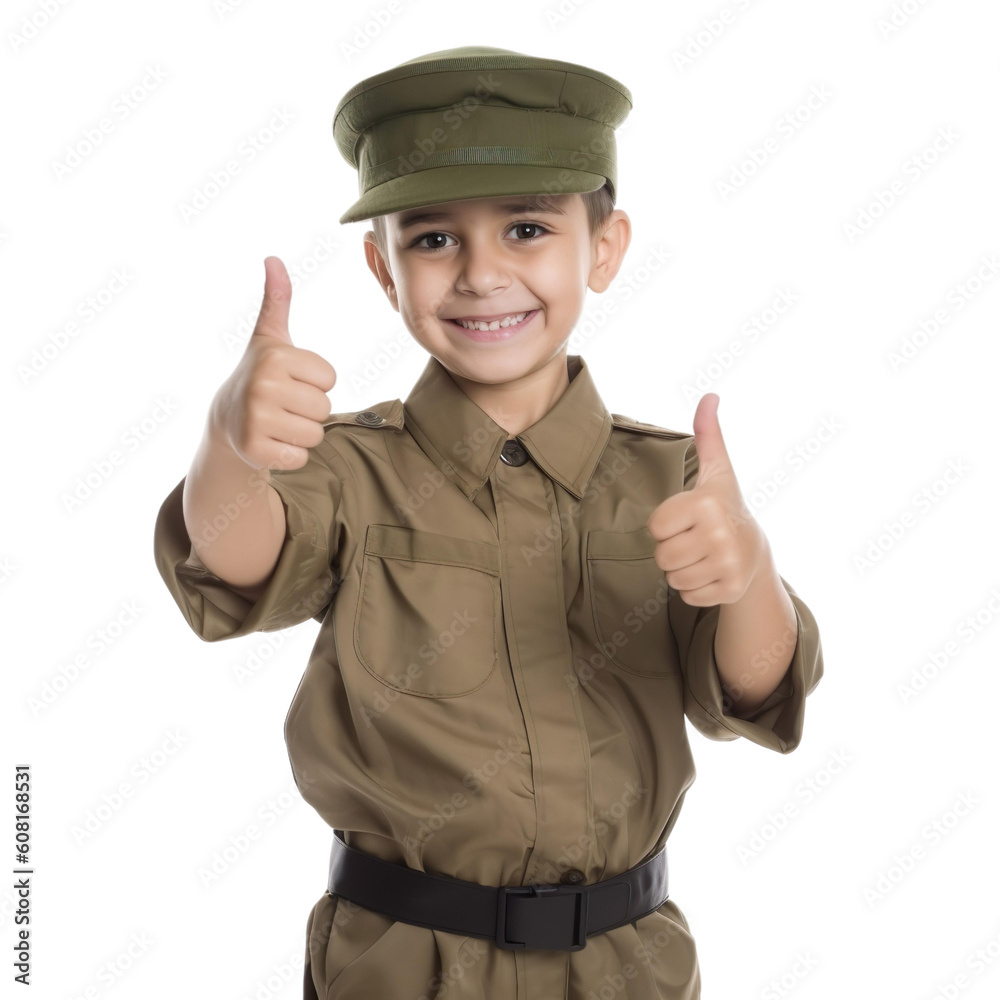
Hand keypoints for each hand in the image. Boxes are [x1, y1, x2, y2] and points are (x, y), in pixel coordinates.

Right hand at [209, 256, 336, 470]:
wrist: (226, 419)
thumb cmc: (260, 374)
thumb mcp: (269, 336)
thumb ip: (277, 299)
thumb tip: (273, 259)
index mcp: (276, 357)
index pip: (330, 378)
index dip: (315, 382)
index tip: (291, 380)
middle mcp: (263, 385)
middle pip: (325, 408)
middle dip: (310, 410)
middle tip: (284, 404)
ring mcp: (256, 419)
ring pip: (315, 434)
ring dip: (302, 433)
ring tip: (278, 422)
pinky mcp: (254, 450)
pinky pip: (299, 457)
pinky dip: (291, 455)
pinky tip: (271, 442)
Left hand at [646, 393, 767, 606]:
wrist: (755, 549)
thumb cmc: (724, 504)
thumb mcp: (716, 469)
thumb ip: (708, 433)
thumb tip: (710, 395)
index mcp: (706, 503)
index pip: (655, 527)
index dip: (666, 524)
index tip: (688, 518)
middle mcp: (719, 535)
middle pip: (661, 556)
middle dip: (672, 550)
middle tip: (694, 539)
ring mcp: (728, 565)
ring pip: (672, 578)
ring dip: (681, 570)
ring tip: (702, 555)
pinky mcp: (730, 591)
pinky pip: (687, 596)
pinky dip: (695, 588)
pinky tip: (711, 572)